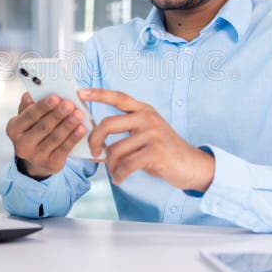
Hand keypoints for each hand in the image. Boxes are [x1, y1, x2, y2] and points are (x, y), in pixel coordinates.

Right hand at [5, 92, 85, 178]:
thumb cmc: (34, 129)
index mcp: (14, 128)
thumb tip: (31, 95)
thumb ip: (30, 104)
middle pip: (43, 127)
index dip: (43, 106)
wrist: (37, 156)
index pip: (29, 115)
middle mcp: (21, 145)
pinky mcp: (50, 165)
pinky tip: (81, 129)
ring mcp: (35, 157)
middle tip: (70, 104)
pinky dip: (73, 138)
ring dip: (68, 125)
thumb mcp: (28, 117)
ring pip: (54, 138)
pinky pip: (64, 149)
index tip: (55, 97)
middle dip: (58, 115)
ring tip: (79, 114)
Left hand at [78, 89, 214, 191]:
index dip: (99, 94)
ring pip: (116, 149)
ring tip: (115, 172)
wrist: (191, 165)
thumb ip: (126, 133)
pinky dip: (119, 174)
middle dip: (95, 140)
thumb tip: (97, 144)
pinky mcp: (156, 151)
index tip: (81, 92)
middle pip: (108, 124)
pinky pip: (126, 164)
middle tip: (94, 152)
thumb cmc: (163, 152)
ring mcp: (152, 133)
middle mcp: (147, 118)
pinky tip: (120, 178)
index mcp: (144, 110)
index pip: (118, 97)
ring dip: (111, 165)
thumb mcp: (146, 134)